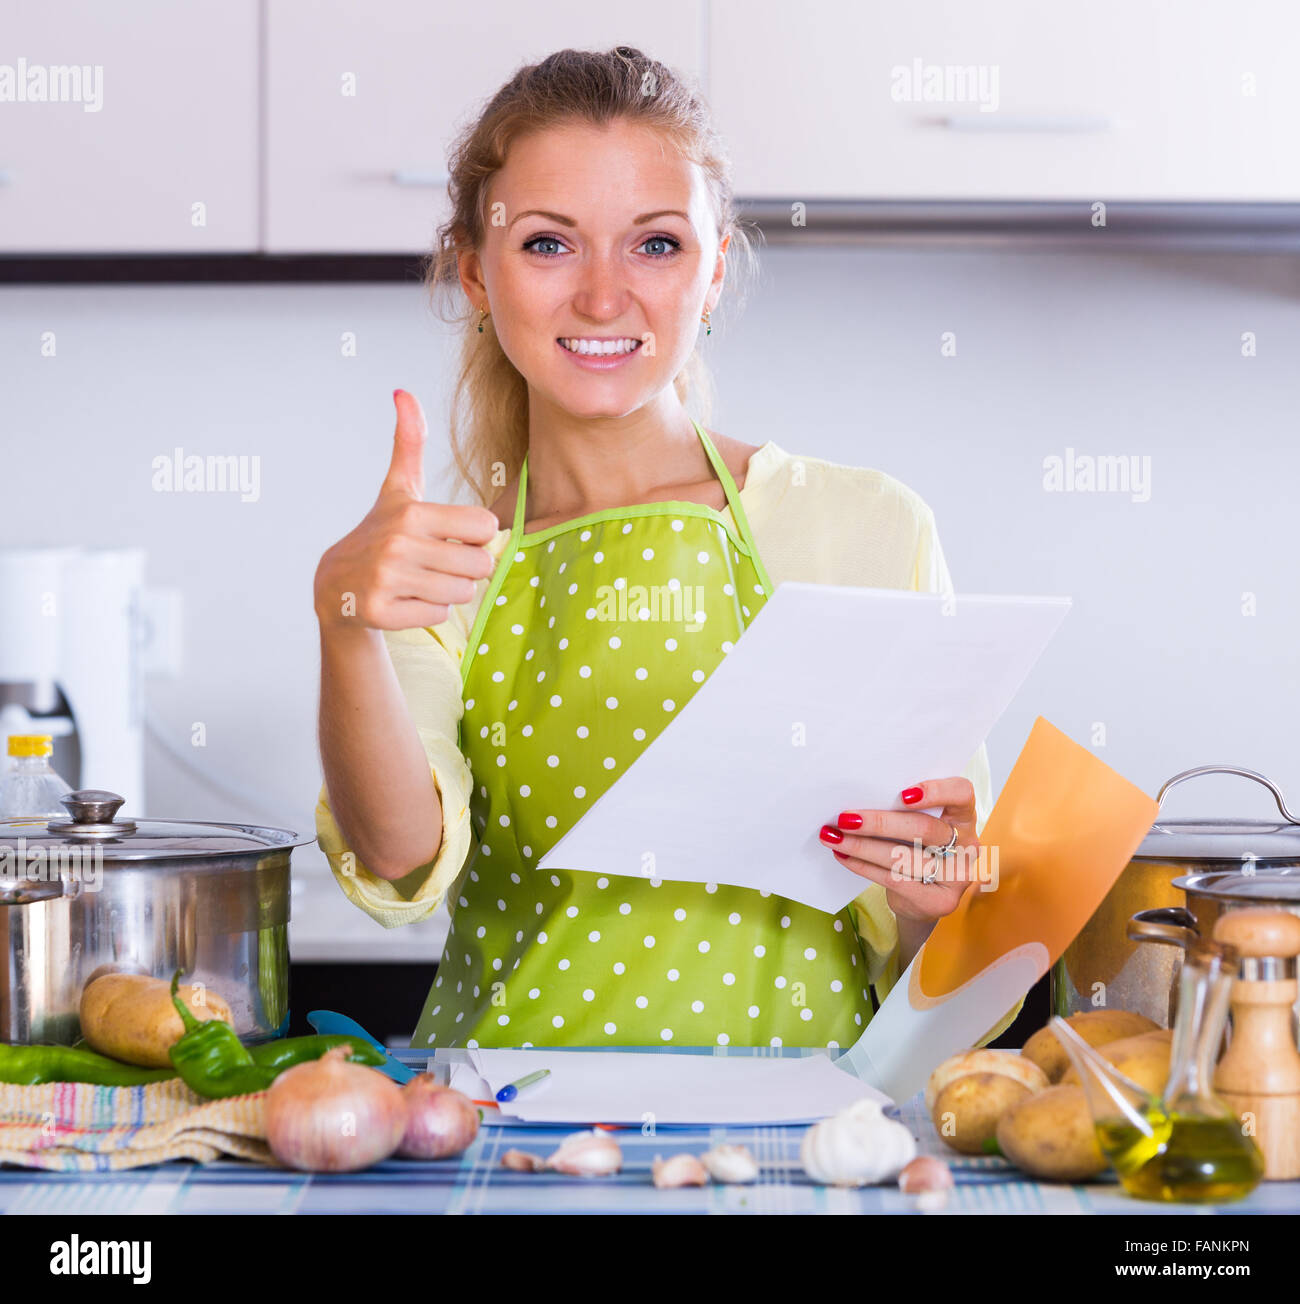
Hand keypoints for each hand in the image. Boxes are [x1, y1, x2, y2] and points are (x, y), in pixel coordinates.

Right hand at [314, 389, 500, 631]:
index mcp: (412, 512)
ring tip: (422, 580)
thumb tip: (403, 392)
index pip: (486, 528)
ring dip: (450, 591)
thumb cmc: (381, 531)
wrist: (336, 583)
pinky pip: (439, 616)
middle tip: (439, 564)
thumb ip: (409, 442)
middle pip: (481, 565)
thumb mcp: (398, 487)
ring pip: (463, 593)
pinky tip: (407, 599)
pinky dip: (430, 612)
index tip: (451, 536)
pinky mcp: (381, 613)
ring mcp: (387, 580)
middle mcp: (398, 545)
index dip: (476, 536)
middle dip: (467, 568)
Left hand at [818, 778, 979, 922]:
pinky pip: (893, 879)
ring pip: (903, 856)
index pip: (962, 793)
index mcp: (963, 816)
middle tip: (845, 818)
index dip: (936, 791)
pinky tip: (843, 856)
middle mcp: (967, 845)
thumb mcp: (919, 826)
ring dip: (861, 846)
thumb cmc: (917, 849)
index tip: (901, 794)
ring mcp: (957, 876)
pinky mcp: (939, 900)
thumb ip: (903, 810)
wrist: (923, 898)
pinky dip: (862, 865)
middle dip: (879, 823)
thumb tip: (858, 797)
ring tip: (833, 837)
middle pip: (924, 828)